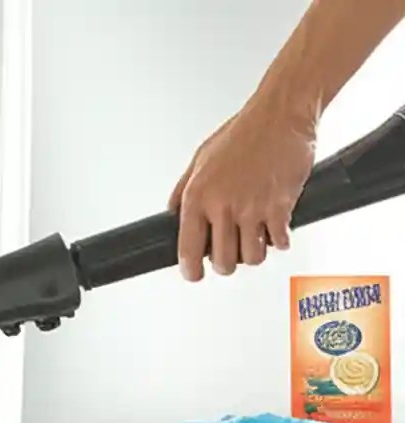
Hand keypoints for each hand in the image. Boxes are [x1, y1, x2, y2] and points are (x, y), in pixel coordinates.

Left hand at [168, 101, 316, 280]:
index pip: (188, 249)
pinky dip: (278, 241)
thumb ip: (184, 189)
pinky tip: (275, 229)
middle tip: (230, 253)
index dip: (191, 270)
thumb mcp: (200, 159)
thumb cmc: (242, 133)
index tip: (194, 274)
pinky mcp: (281, 207)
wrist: (280, 116)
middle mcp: (222, 206)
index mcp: (197, 197)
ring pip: (252, 258)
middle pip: (223, 262)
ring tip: (254, 238)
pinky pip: (279, 243)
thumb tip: (172, 213)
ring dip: (254, 253)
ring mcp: (252, 209)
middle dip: (226, 264)